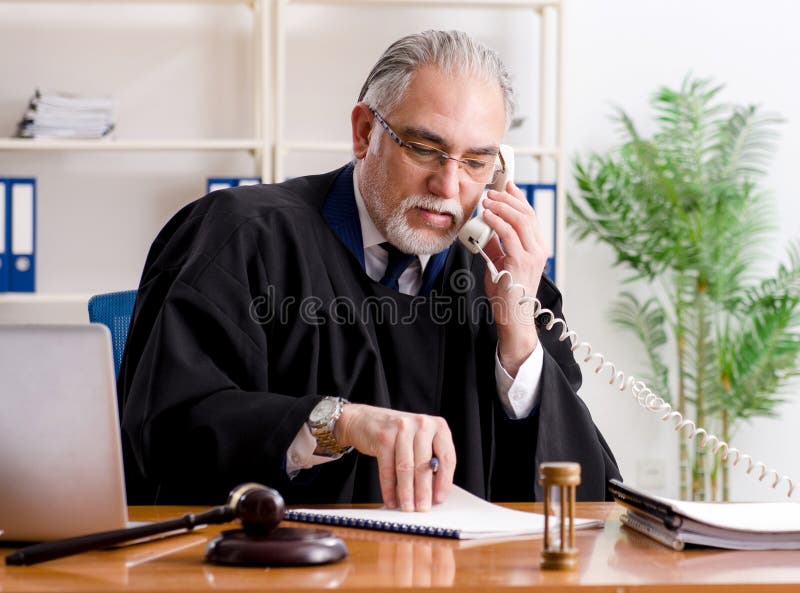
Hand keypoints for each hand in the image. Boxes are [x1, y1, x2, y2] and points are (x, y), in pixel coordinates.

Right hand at [334, 403, 455, 511]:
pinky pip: (387, 468)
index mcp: (438, 426)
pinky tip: (391, 500)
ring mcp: (402, 428)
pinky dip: (389, 488)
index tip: (440, 499)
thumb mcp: (421, 441)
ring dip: (406, 492)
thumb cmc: (400, 435)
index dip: (444, 481)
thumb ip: (431, 460)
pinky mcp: (383, 437)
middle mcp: (422, 424)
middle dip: (423, 491)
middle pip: (424, 464)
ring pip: (406, 468)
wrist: (367, 419)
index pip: (446, 457)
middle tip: (423, 508)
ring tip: (407, 507)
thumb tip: (434, 493)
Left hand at [481, 181, 548, 375]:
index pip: (530, 216)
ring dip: (501, 206)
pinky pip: (509, 234)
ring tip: (487, 200)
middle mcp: (539, 249)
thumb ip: (496, 246)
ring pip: (520, 220)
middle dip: (508, 198)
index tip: (507, 186)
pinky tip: (487, 215)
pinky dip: (497, 221)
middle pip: (527, 214)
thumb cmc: (507, 293)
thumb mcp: (501, 263)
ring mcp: (532, 255)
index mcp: (537, 248)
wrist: (512, 316)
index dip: (519, 198)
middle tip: (492, 191)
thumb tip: (484, 230)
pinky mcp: (521, 261)